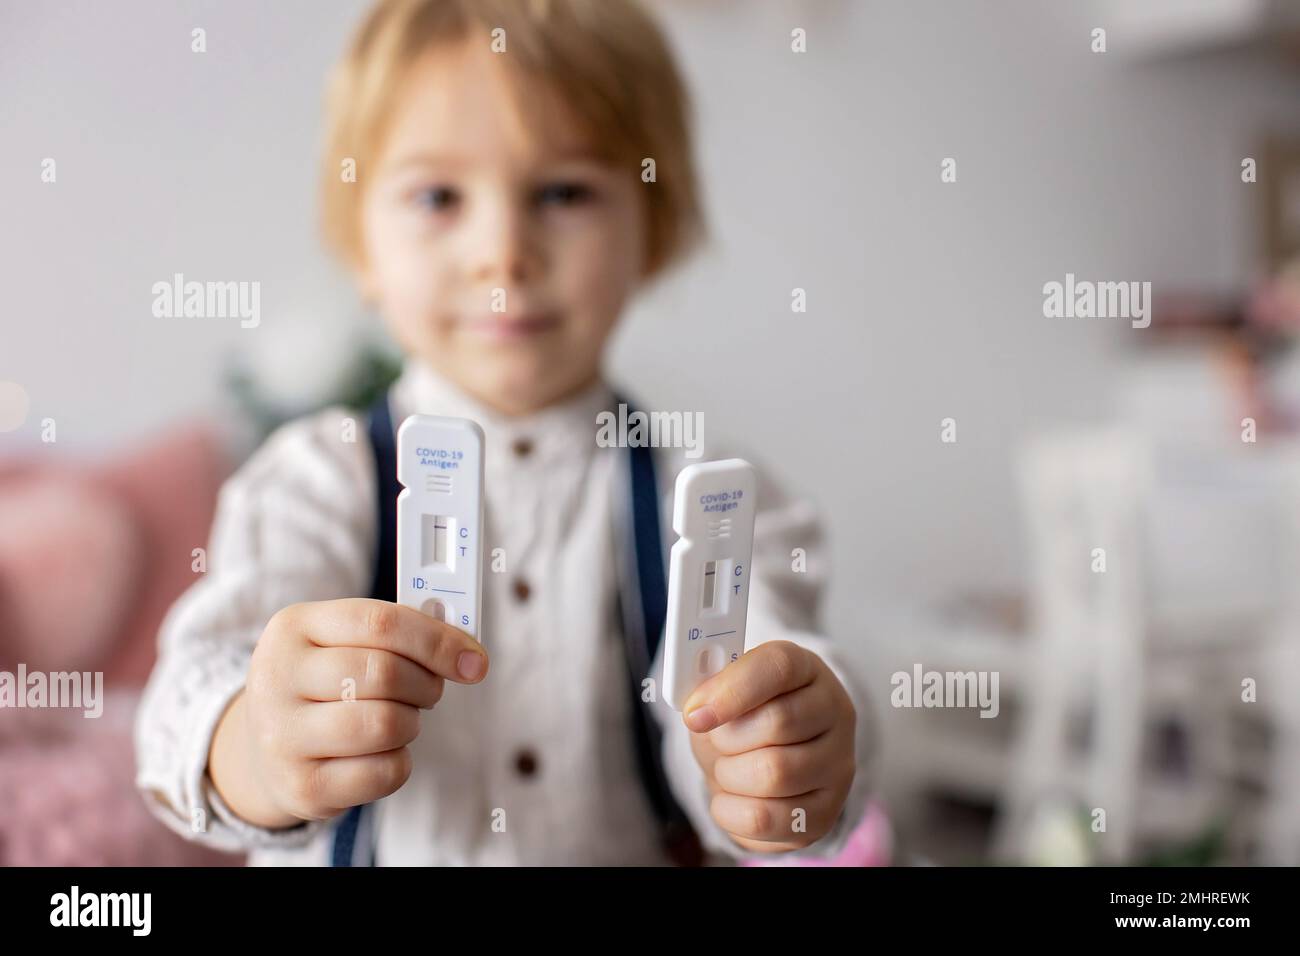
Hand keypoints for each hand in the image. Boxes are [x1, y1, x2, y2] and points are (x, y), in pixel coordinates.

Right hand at [209, 598, 487, 828]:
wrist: (261, 748)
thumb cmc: (323, 683)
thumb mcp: (340, 640)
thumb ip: (398, 633)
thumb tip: (466, 652)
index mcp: (293, 627)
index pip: (381, 622)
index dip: (438, 641)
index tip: (474, 660)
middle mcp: (277, 678)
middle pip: (385, 673)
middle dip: (425, 684)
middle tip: (429, 691)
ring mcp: (283, 736)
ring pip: (385, 724)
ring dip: (411, 723)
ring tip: (399, 719)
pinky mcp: (302, 787)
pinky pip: (383, 773)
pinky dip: (400, 762)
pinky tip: (383, 752)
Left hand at [682, 640, 855, 852]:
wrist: (760, 761)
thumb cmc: (742, 718)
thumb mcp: (724, 690)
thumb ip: (709, 688)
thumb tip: (697, 710)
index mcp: (807, 669)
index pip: (779, 666)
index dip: (733, 690)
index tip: (695, 715)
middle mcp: (834, 712)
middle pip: (777, 723)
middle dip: (727, 738)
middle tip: (716, 741)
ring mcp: (837, 765)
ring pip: (774, 773)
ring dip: (730, 774)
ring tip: (727, 768)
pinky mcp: (825, 813)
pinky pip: (767, 818)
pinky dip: (731, 811)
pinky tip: (731, 799)